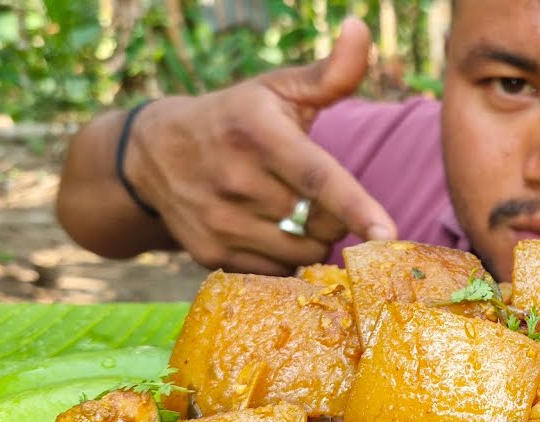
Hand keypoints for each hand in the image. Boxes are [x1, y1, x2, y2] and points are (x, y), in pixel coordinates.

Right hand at [124, 18, 395, 274]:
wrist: (151, 155)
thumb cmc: (234, 117)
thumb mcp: (276, 89)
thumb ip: (330, 73)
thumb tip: (361, 31)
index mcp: (258, 133)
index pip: (316, 177)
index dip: (355, 206)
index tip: (387, 233)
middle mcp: (235, 179)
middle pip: (321, 225)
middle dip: (334, 218)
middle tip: (314, 197)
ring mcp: (219, 222)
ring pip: (302, 254)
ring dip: (311, 241)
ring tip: (290, 213)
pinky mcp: (210, 255)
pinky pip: (275, 273)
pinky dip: (284, 260)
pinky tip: (266, 232)